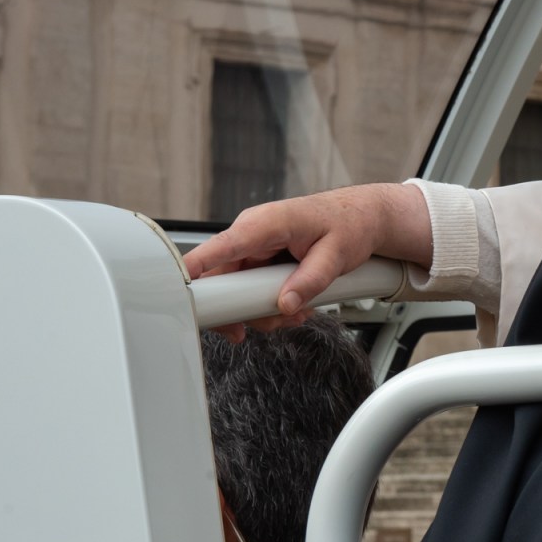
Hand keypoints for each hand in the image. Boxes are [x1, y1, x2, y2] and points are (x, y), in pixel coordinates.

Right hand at [183, 183, 432, 337]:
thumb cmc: (351, 224)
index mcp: (263, 223)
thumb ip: (311, 280)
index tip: (179, 295)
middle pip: (222, 280)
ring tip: (296, 315)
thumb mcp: (338, 254)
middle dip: (244, 310)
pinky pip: (251, 286)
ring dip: (262, 310)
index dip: (195, 272)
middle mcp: (251, 233)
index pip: (218, 249)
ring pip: (237, 289)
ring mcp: (254, 246)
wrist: (362, 216)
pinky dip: (268, 303)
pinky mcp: (260, 257)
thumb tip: (286, 305)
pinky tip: (293, 308)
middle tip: (273, 325)